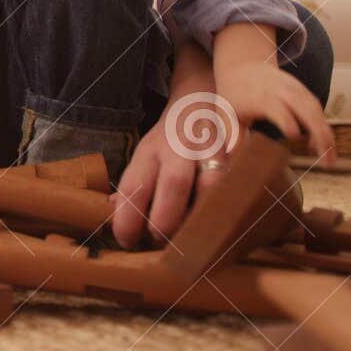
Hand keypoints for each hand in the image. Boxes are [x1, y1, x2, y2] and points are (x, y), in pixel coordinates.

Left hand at [111, 106, 228, 247]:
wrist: (195, 110)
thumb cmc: (164, 146)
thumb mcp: (142, 161)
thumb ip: (134, 190)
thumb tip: (117, 220)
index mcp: (149, 152)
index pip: (134, 185)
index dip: (128, 218)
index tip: (127, 241)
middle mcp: (179, 149)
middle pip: (174, 184)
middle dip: (166, 220)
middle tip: (159, 241)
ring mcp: (209, 152)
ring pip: (209, 188)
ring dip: (197, 219)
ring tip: (186, 239)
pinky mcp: (233, 160)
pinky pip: (229, 189)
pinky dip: (219, 211)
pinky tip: (209, 226)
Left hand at [214, 60, 334, 164]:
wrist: (243, 66)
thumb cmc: (234, 94)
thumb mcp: (226, 112)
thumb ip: (232, 133)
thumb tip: (232, 154)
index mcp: (261, 96)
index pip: (277, 107)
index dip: (286, 119)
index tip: (293, 135)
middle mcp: (282, 91)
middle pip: (305, 108)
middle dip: (318, 132)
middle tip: (326, 160)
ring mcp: (295, 89)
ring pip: (316, 110)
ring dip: (326, 134)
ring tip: (330, 159)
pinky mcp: (303, 91)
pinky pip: (317, 108)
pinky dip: (324, 126)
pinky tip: (324, 145)